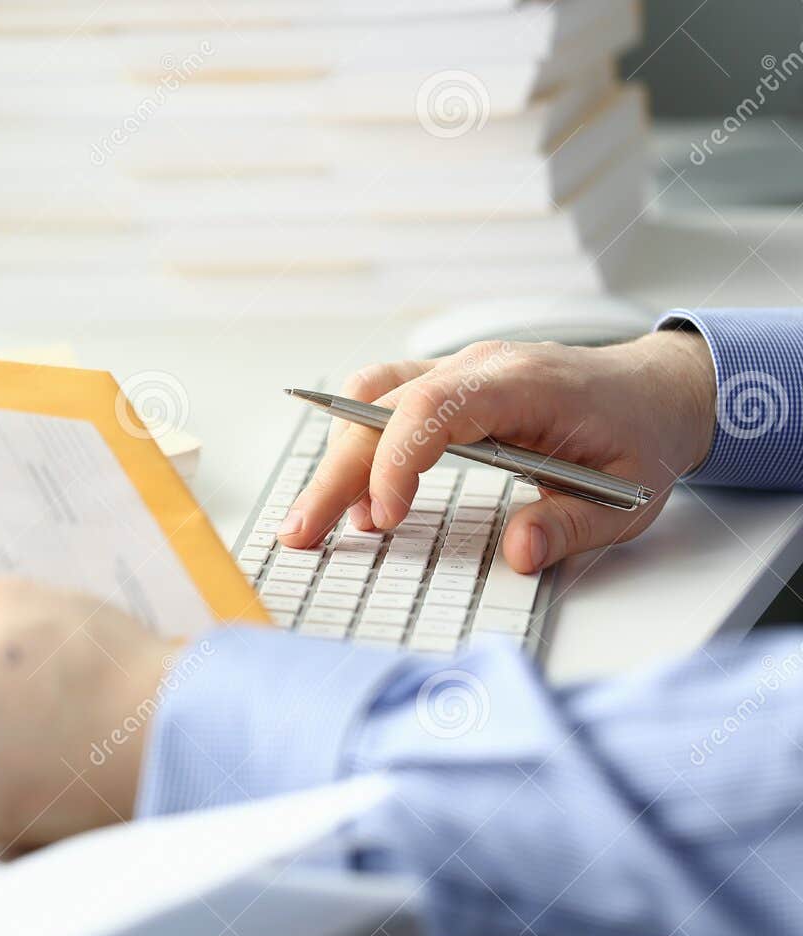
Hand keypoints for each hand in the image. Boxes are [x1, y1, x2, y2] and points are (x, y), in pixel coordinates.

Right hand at [278, 331, 716, 572]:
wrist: (650, 391)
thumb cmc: (636, 439)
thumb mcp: (627, 498)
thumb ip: (572, 526)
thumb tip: (517, 552)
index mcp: (524, 383)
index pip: (433, 408)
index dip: (396, 462)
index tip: (382, 520)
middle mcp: (477, 367)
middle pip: (380, 408)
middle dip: (336, 474)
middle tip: (302, 533)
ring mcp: (453, 370)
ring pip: (368, 400)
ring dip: (337, 460)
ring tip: (322, 524)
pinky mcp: (439, 385)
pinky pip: (378, 402)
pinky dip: (355, 446)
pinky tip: (354, 499)